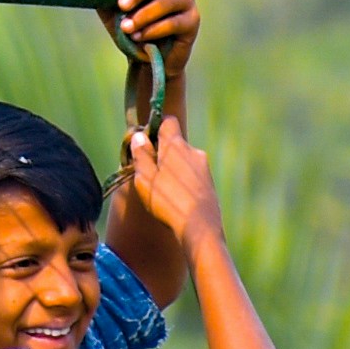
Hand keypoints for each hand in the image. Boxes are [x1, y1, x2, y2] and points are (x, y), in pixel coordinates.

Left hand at [109, 0, 199, 73]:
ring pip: (168, 1)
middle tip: (122, 5)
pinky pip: (175, 22)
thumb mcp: (113, 14)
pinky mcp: (192, 21)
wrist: (148, 62)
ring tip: (127, 28)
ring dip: (145, 15)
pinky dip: (155, 30)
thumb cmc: (130, 32)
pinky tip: (141, 37)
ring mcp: (185, 0)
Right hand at [120, 116, 226, 251]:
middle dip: (163, 152)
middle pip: (176, 143)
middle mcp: (193, 151)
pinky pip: (192, 174)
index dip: (157, 126)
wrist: (200, 227)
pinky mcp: (209, 183)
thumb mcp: (146, 178)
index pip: (168, 121)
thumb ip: (141, 155)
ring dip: (174, 168)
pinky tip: (177, 198)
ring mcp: (204, 167)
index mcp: (176, 146)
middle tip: (150, 171)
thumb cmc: (168, 201)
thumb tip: (139, 135)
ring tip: (163, 189)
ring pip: (184, 160)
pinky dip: (183, 181)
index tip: (147, 139)